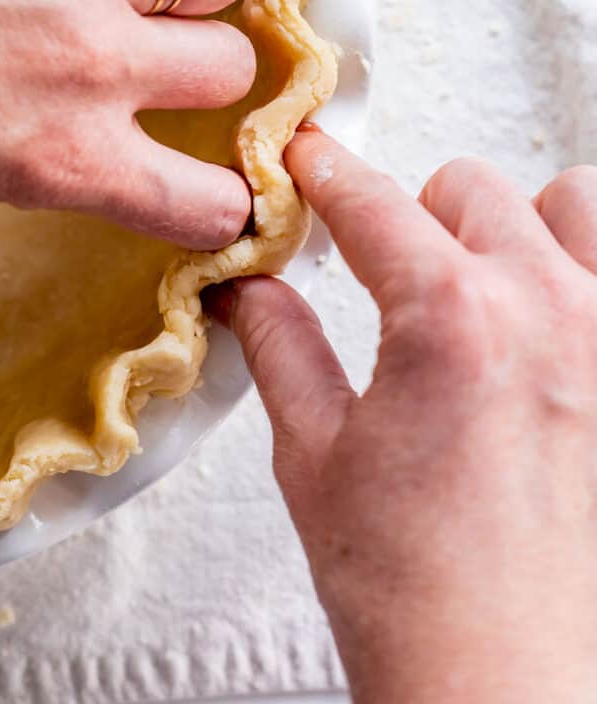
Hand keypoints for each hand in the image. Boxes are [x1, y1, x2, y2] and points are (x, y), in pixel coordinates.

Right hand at [207, 128, 596, 702]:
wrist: (501, 684)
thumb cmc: (414, 593)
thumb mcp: (314, 452)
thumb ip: (278, 343)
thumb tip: (248, 288)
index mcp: (449, 318)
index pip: (372, 201)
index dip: (326, 171)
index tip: (311, 160)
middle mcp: (546, 309)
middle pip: (468, 187)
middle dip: (415, 217)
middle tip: (388, 268)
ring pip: (573, 200)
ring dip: (521, 224)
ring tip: (487, 281)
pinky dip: (582, 271)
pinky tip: (547, 319)